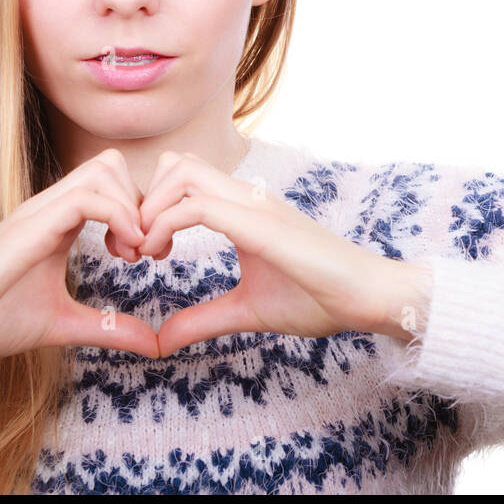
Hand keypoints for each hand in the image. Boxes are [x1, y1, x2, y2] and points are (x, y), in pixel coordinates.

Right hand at [0, 149, 160, 360]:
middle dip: (143, 201)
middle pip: (111, 164)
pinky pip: (84, 197)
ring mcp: (36, 213)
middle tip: (145, 250)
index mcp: (55, 221)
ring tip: (134, 254)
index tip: (148, 254)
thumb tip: (154, 345)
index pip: (110, 182)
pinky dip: (118, 217)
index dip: (141, 210)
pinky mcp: (27, 228)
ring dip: (133, 207)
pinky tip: (125, 253)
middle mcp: (47, 207)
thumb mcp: (63, 324)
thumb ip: (108, 328)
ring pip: (102, 170)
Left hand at [136, 150, 432, 355]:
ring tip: (146, 252)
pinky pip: (198, 206)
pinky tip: (160, 256)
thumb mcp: (246, 311)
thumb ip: (203, 319)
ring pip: (182, 172)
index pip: (182, 177)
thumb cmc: (319, 298)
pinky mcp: (260, 224)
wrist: (368, 297)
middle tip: (135, 249)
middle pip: (175, 163)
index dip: (149, 206)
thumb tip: (161, 341)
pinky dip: (165, 225)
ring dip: (150, 208)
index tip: (140, 251)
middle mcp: (247, 197)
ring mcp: (254, 205)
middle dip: (142, 200)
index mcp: (244, 209)